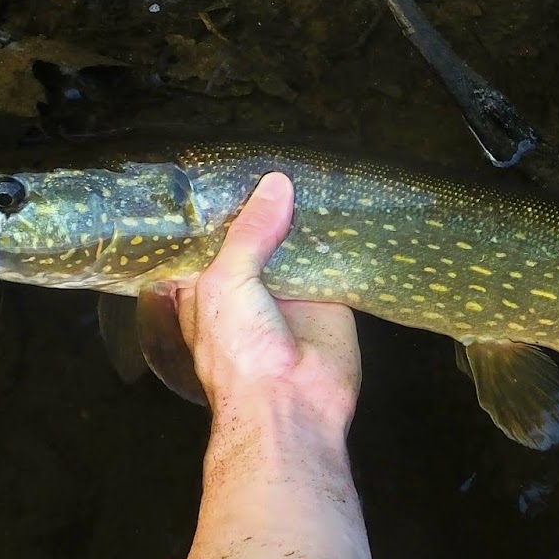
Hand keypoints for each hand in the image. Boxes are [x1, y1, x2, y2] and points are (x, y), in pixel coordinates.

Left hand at [178, 171, 360, 432]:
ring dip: (307, 217)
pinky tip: (350, 201)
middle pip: (260, 234)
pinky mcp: (332, 300)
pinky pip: (337, 262)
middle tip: (284, 152)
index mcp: (209, 284)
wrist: (290, 406)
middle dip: (269, 205)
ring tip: (319, 165)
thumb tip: (277, 183)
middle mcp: (250, 285)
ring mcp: (292, 292)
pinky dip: (343, 238)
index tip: (238, 161)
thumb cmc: (240, 350)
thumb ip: (249, 232)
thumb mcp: (226, 282)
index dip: (225, 204)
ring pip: (299, 245)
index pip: (214, 235)